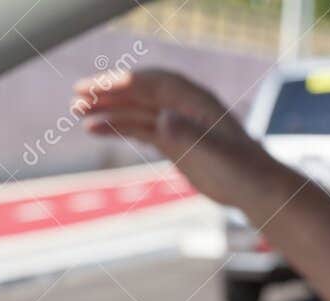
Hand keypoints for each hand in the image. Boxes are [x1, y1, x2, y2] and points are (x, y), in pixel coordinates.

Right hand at [73, 69, 270, 208]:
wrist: (252, 188)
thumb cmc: (239, 169)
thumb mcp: (213, 152)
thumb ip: (188, 134)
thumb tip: (163, 119)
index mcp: (196, 100)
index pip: (155, 83)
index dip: (127, 83)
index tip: (99, 87)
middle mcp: (184, 106)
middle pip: (140, 92)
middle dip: (109, 92)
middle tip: (77, 95)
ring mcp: (177, 123)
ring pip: (135, 110)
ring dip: (107, 108)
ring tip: (77, 111)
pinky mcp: (172, 140)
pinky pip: (138, 128)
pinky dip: (116, 127)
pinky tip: (94, 129)